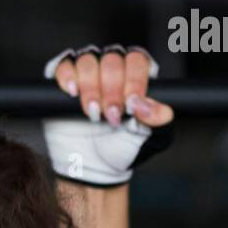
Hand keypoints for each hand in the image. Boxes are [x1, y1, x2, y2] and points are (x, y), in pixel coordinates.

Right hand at [41, 45, 174, 186]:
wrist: (93, 166)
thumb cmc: (121, 147)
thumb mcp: (146, 138)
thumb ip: (156, 121)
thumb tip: (163, 111)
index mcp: (135, 75)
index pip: (136, 62)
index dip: (134, 82)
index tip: (130, 107)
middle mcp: (112, 69)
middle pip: (112, 61)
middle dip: (111, 91)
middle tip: (111, 117)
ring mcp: (87, 73)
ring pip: (88, 61)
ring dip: (90, 87)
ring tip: (91, 112)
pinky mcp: (65, 81)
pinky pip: (64, 66)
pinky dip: (68, 77)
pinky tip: (72, 93)